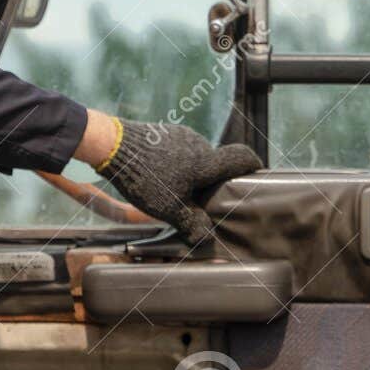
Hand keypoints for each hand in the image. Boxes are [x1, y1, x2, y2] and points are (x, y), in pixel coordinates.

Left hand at [86, 116, 260, 244]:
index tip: (257, 172)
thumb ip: (191, 222)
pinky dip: (176, 165)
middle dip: (212, 180)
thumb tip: (206, 237)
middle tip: (202, 200)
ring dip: (191, 173)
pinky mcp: (163, 132)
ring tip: (174, 192)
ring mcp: (180, 135)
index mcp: (206, 161)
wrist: (111, 145)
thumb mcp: (168, 208)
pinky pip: (178, 150)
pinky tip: (159, 178)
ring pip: (195, 157)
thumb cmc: (144, 178)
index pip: (240, 157)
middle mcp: (198, 144)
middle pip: (215, 162)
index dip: (252, 165)